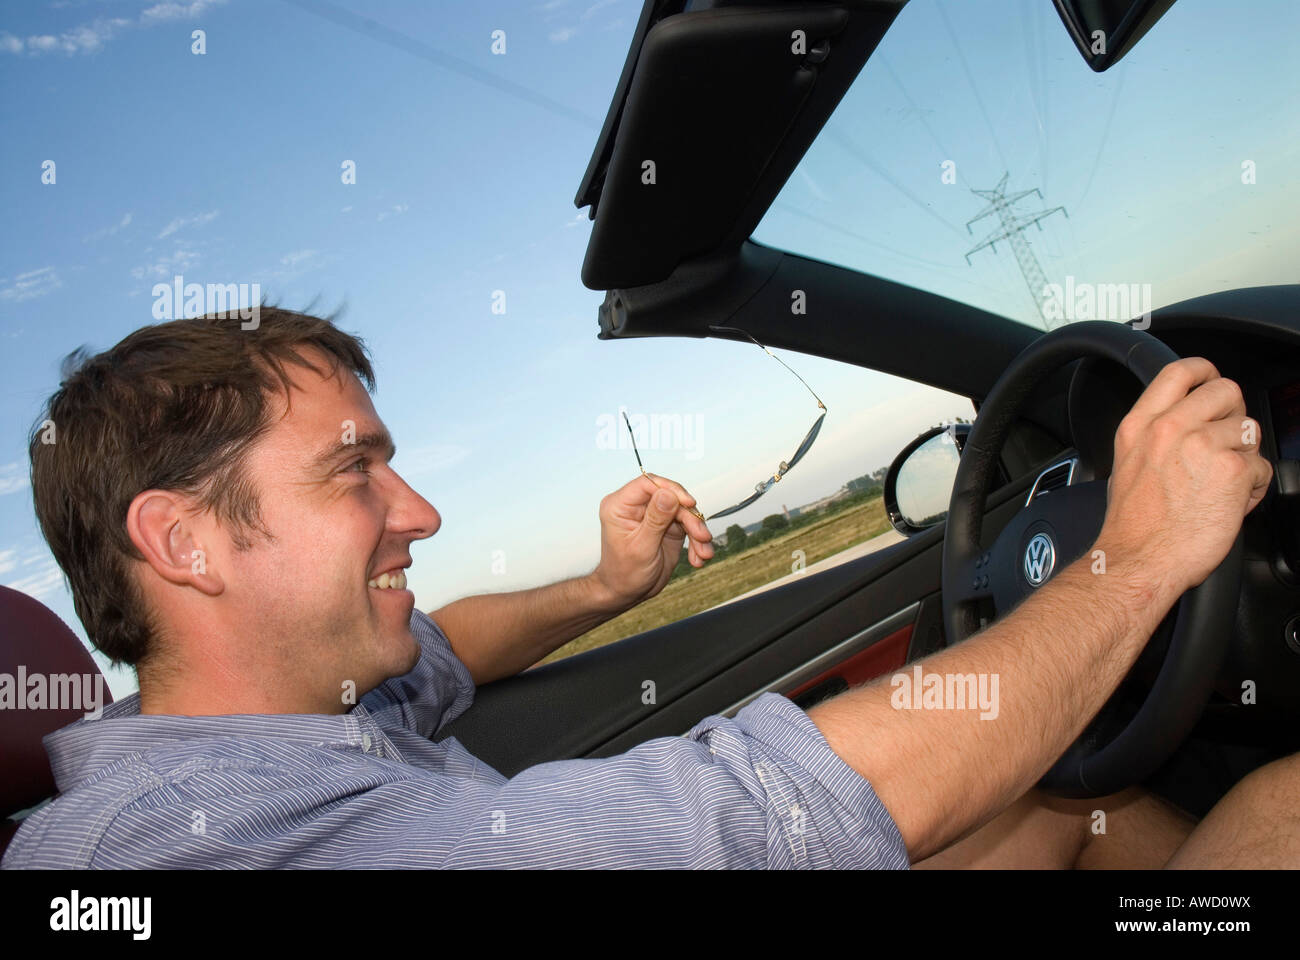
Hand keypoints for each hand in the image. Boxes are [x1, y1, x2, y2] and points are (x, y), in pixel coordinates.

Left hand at [590, 473, 714, 608]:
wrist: (627, 593)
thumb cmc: (624, 573)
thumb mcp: (641, 548)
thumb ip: (655, 520)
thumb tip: (668, 494)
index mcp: (620, 505)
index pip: (648, 483)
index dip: (671, 489)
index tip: (689, 503)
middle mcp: (638, 506)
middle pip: (672, 497)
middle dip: (691, 518)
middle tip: (702, 537)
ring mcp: (655, 515)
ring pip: (684, 512)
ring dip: (698, 532)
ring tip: (703, 554)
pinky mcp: (668, 526)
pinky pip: (689, 526)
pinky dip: (697, 542)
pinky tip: (698, 558)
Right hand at [1097, 357, 1271, 598]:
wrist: (1139, 560)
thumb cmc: (1133, 525)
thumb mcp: (1127, 464)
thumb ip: (1154, 435)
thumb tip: (1183, 421)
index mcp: (1141, 425)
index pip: (1180, 372)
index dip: (1205, 371)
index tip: (1211, 380)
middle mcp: (1170, 428)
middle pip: (1226, 391)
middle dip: (1233, 416)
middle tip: (1224, 443)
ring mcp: (1202, 445)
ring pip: (1249, 431)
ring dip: (1244, 457)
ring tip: (1221, 485)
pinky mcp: (1233, 470)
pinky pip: (1263, 467)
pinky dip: (1254, 488)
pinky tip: (1230, 503)